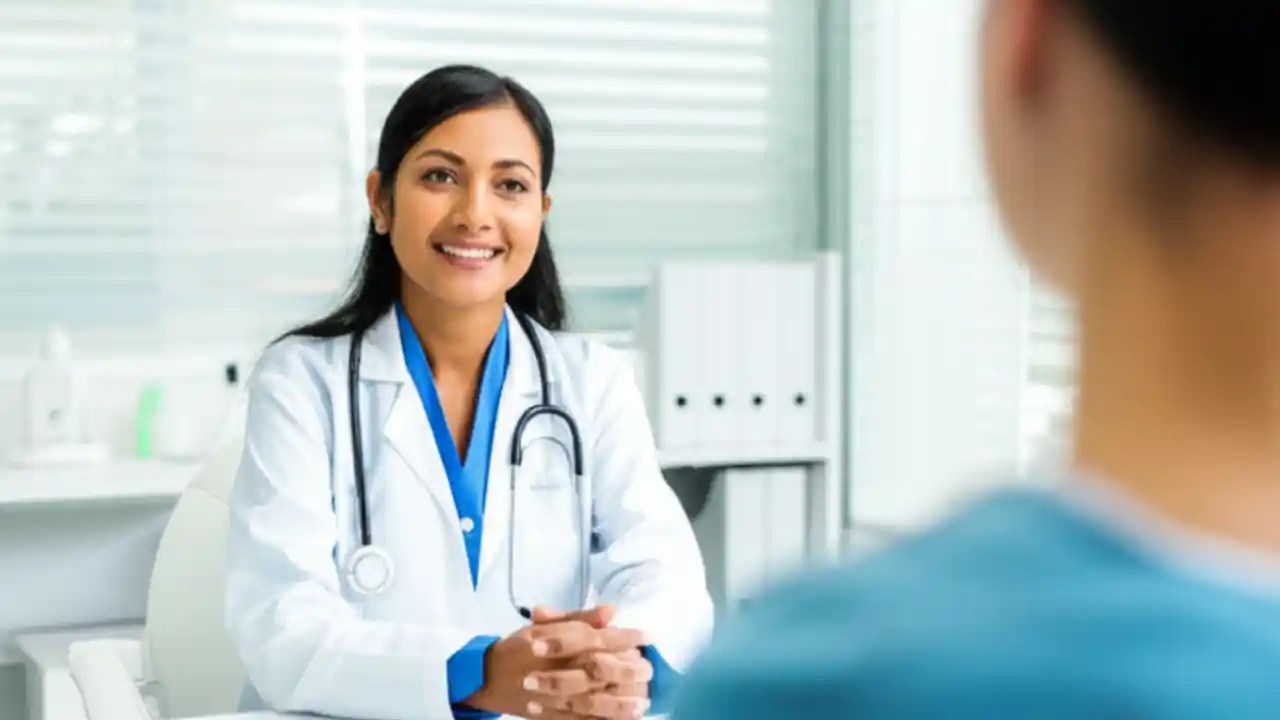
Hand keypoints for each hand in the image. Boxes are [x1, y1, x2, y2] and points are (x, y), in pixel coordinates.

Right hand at [462, 616, 644, 717]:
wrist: (486, 676)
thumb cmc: (519, 646)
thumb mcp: (543, 625)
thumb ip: (578, 618)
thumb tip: (611, 610)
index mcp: (553, 641)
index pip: (593, 638)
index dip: (623, 637)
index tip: (647, 636)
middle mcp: (553, 668)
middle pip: (595, 670)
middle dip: (625, 670)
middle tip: (649, 670)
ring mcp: (550, 695)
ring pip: (588, 701)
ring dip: (618, 703)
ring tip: (642, 703)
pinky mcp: (549, 716)